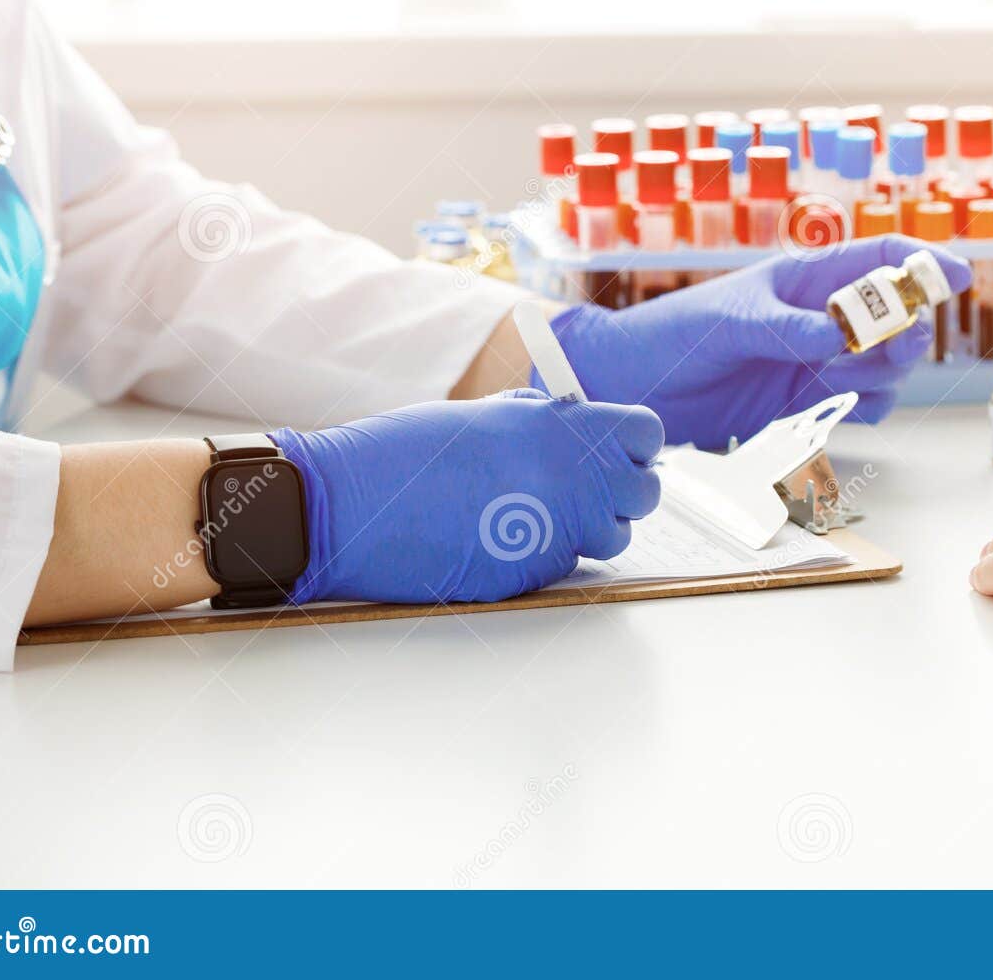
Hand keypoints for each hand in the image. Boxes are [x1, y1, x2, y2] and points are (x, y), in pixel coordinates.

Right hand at [271, 389, 663, 603]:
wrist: (348, 506)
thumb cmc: (403, 455)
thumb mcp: (481, 417)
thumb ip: (541, 422)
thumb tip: (583, 427)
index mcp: (558, 428)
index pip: (644, 434)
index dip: (633, 445)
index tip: (615, 450)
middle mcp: (568, 479)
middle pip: (642, 492)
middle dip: (619, 492)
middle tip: (579, 489)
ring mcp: (553, 531)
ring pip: (611, 536)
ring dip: (585, 528)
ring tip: (528, 513)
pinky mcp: (529, 575)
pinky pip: (563, 565)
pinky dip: (541, 554)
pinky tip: (494, 538)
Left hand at [548, 235, 970, 447]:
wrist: (633, 385)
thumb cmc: (673, 333)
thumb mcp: (729, 322)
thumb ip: (785, 329)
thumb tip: (839, 337)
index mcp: (804, 278)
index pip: (878, 260)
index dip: (923, 263)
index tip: (958, 275)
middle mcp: (818, 318)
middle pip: (894, 320)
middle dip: (903, 335)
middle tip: (883, 353)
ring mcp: (813, 362)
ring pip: (882, 369)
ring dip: (879, 379)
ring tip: (833, 386)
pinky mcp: (800, 403)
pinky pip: (857, 406)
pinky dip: (862, 411)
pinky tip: (835, 412)